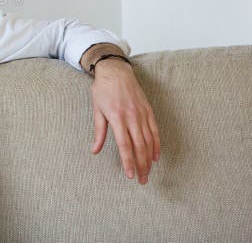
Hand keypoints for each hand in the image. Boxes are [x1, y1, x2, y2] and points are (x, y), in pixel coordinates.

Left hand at [89, 59, 160, 184]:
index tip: (130, 175)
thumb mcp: (97, 109)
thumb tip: (95, 150)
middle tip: (141, 180)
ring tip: (147, 172)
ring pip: (149, 141)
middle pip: (139, 146)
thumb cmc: (103, 90)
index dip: (128, 161)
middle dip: (141, 165)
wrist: (116, 70)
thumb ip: (98, 131)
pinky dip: (157, 145)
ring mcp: (142, 114)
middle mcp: (132, 116)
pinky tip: (155, 156)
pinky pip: (155, 131)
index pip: (124, 145)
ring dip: (149, 159)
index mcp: (117, 117)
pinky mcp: (149, 111)